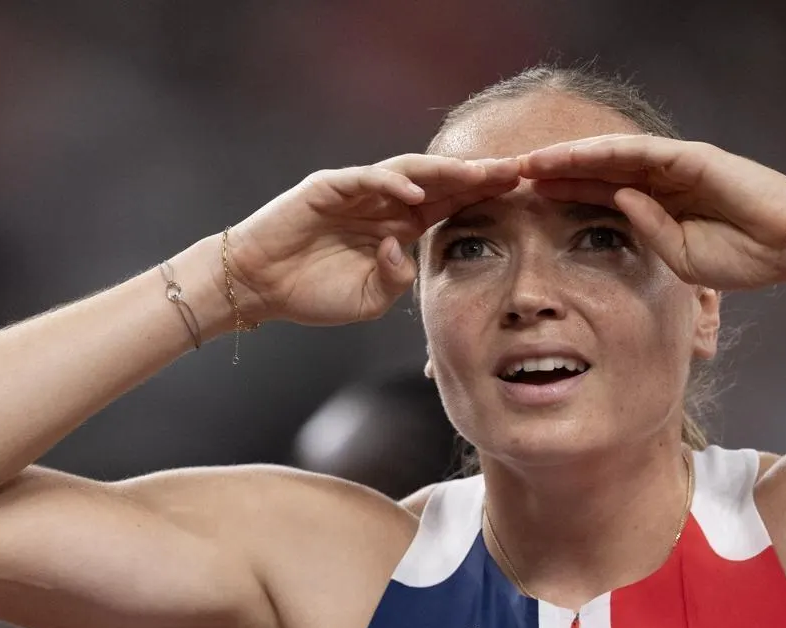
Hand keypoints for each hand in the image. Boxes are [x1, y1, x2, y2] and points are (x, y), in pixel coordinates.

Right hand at [227, 155, 519, 325]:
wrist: (261, 287)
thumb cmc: (313, 293)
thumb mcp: (368, 300)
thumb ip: (394, 280)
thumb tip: (403, 252)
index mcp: (400, 227)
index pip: (451, 205)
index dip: (485, 198)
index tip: (524, 195)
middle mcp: (384, 203)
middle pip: (441, 182)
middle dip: (480, 175)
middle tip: (520, 169)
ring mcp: (358, 191)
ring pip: (409, 172)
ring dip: (445, 172)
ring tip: (478, 173)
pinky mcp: (329, 188)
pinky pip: (365, 179)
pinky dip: (390, 182)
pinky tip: (417, 191)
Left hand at [520, 135, 785, 290]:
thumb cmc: (744, 256)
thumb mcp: (681, 258)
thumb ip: (648, 231)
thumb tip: (618, 203)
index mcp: (657, 203)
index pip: (599, 194)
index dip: (562, 194)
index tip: (525, 199)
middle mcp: (661, 179)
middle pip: (596, 170)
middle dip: (554, 171)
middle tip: (511, 174)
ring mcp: (674, 164)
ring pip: (609, 155)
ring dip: (568, 157)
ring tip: (529, 162)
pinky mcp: (689, 157)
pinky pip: (637, 151)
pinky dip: (602, 152)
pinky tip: (571, 155)